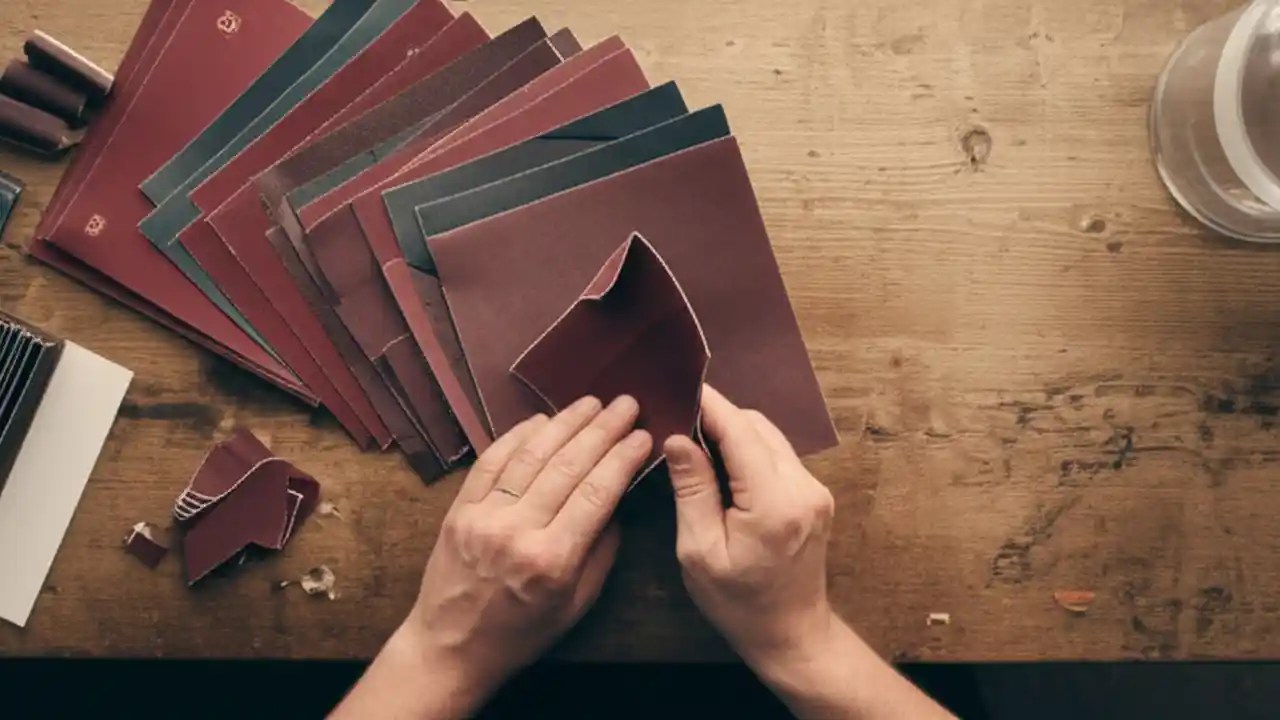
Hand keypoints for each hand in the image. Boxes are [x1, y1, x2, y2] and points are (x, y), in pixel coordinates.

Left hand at [334, 395, 651, 717]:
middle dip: (602, 430)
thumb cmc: (521, 634)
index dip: (622, 459)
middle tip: (626, 404)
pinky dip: (517, 436)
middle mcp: (517, 531)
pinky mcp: (459, 509)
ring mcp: (483, 516)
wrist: (450, 648)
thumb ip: (602, 552)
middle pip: (567, 466)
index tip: (643, 436)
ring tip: (591, 402)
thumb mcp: (576, 605)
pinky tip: (542, 421)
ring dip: (564, 423)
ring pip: (530, 456)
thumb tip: (617, 501)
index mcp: (552, 561)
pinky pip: (491, 462)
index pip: (596, 493)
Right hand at [666, 386, 952, 718]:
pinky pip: (778, 456)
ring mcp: (815, 490)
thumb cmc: (738, 604)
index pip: (740, 432)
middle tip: (677, 418)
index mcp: (773, 504)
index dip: (709, 404)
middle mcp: (803, 488)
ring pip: (770, 436)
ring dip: (735, 432)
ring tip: (695, 442)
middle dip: (718, 417)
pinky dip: (749, 451)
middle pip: (757, 427)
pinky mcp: (815, 495)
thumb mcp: (699, 551)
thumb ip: (691, 490)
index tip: (679, 385)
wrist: (791, 635)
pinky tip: (722, 465)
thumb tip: (678, 439)